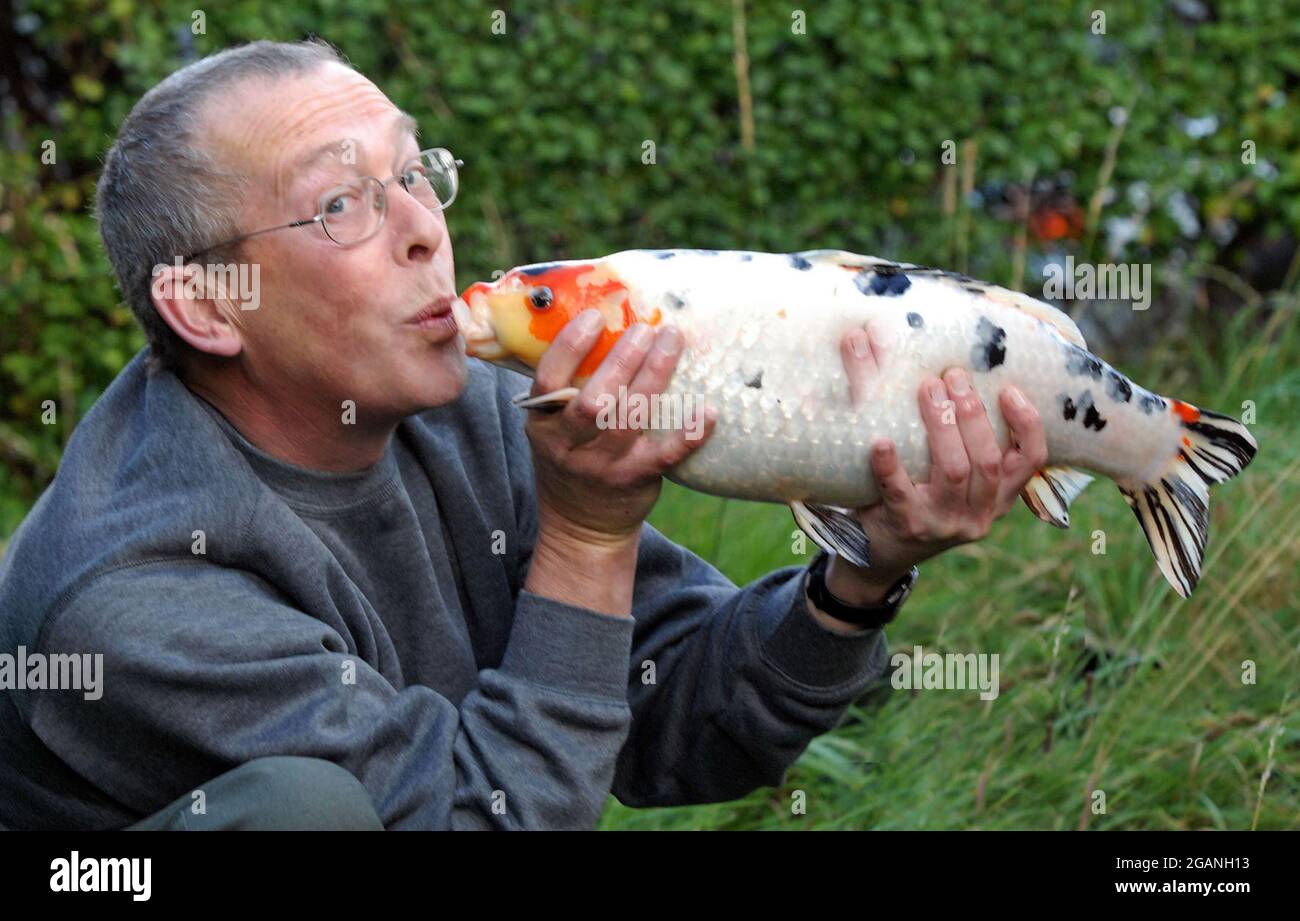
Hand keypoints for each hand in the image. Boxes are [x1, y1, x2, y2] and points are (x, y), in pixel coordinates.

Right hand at [526, 309, 717, 549]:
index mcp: (543, 422)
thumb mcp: (553, 426)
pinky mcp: (634, 480)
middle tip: (648, 327)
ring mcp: (601, 465)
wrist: (582, 526)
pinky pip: (664, 455)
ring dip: (654, 376)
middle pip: (594, 398)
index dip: (570, 347)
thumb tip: (606, 323)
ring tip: (672, 343)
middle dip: (623, 359)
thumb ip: (569, 388)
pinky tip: (709, 411)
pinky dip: (689, 433)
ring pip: (629, 418)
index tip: (594, 317)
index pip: (549, 380)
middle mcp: (568, 444)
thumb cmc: (572, 458)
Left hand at [829, 325, 1047, 601]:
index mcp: (999, 495)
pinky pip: (901, 493)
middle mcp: (981, 513)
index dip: (1027, 424)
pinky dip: (890, 466)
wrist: (881, 552)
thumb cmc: (919, 495)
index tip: (1009, 388)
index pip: (1031, 460)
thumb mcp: (946, 470)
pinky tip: (880, 442)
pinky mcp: (908, 527)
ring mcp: (945, 524)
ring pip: (956, 471)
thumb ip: (955, 429)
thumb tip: (929, 359)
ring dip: (941, 426)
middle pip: (988, 459)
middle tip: (951, 375)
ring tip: (925, 390)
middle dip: (972, 413)